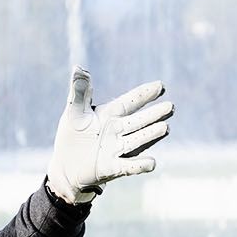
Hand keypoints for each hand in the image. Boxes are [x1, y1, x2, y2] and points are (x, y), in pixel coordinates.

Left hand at [46, 66, 173, 203]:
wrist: (65, 165)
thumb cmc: (72, 136)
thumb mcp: (74, 112)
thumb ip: (79, 92)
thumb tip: (79, 68)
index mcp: (109, 115)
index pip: (130, 102)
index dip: (144, 94)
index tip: (160, 86)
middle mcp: (117, 131)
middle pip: (138, 121)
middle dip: (154, 114)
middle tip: (170, 107)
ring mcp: (117, 149)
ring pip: (137, 140)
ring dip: (150, 135)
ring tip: (165, 128)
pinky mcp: (112, 168)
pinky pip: (129, 166)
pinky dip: (140, 165)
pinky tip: (152, 163)